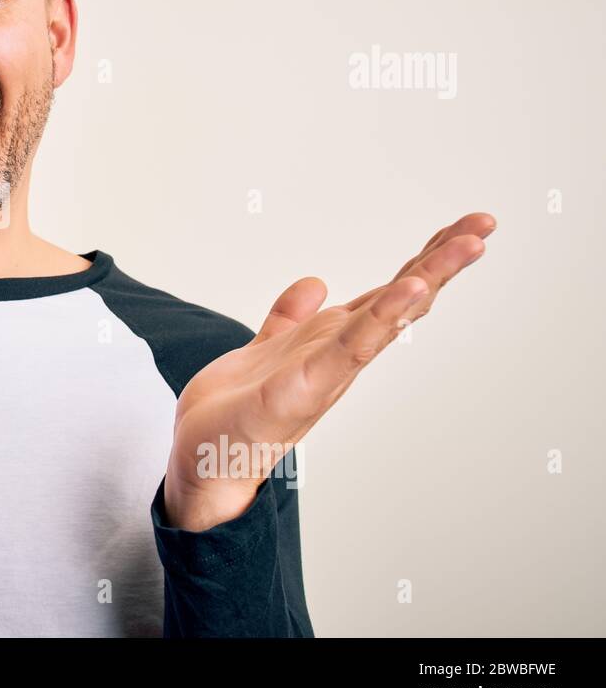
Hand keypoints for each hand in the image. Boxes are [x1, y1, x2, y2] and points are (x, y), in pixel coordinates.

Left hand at [163, 212, 496, 530]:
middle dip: (443, 263)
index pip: (388, 293)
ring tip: (465, 247)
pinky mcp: (299, 393)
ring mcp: (324, 375)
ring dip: (425, 282)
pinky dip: (379, 320)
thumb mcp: (266, 350)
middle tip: (485, 224)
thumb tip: (316, 283)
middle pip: (400, 301)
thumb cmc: (234, 416)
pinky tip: (407, 292)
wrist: (201, 463)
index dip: (425, 260)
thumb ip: (290, 318)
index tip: (468, 226)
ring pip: (385, 320)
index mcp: (333, 344)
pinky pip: (346, 350)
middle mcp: (338, 358)